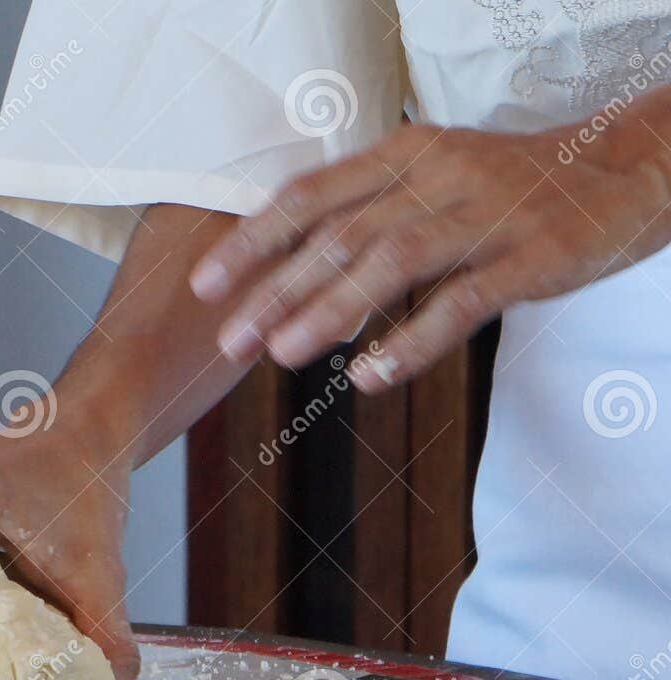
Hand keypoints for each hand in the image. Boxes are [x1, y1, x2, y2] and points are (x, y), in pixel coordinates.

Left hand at [189, 120, 670, 390]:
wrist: (624, 172)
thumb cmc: (507, 191)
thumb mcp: (432, 182)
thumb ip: (367, 218)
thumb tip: (289, 279)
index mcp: (404, 155)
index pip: (311, 195)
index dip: (253, 240)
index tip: (204, 285)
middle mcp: (438, 176)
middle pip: (340, 233)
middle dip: (276, 288)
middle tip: (230, 339)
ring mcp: (486, 215)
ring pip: (393, 261)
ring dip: (331, 310)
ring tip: (283, 355)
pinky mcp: (532, 256)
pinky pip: (464, 301)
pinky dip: (413, 340)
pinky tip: (372, 376)